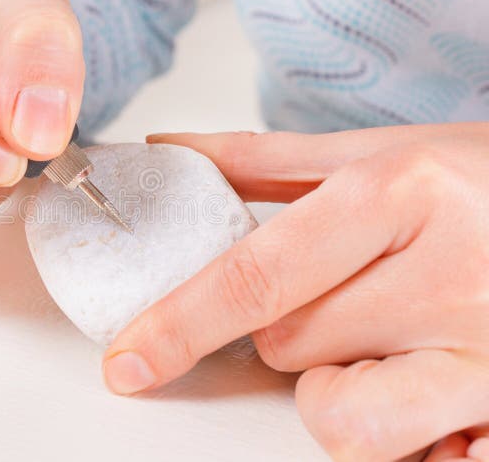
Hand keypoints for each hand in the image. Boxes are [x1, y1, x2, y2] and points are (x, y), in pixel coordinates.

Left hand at [102, 123, 488, 460]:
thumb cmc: (486, 178)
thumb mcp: (384, 152)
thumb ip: (264, 161)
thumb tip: (167, 155)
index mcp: (399, 192)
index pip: (258, 274)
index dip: (180, 322)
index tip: (129, 361)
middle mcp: (452, 271)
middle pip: (290, 345)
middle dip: (291, 332)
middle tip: (348, 296)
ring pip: (345, 416)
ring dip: (339, 393)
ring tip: (386, 348)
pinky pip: (422, 459)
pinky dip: (407, 434)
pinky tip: (437, 389)